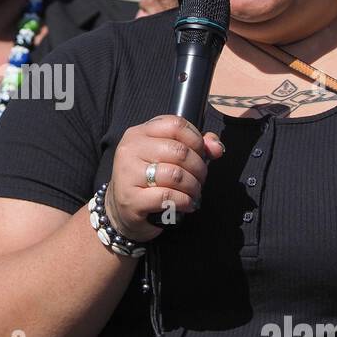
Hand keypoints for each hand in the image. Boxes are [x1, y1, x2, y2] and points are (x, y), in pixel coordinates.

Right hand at [105, 115, 223, 241]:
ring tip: (194, 194)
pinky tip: (186, 205)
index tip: (201, 155)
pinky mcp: (131, 199)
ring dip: (193, 187)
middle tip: (200, 179)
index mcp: (138, 133)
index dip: (196, 140)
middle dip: (199, 168)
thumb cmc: (148, 180)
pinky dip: (184, 202)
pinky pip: (167, 197)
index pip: (175, 125)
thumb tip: (216, 147)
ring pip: (176, 175)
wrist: (120, 211)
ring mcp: (127, 174)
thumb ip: (194, 147)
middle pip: (179, 151)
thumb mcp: (166, 158)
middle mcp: (130, 150)